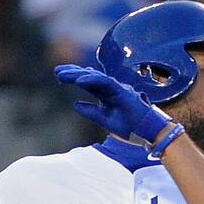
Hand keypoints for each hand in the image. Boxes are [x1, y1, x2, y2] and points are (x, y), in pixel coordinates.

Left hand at [54, 65, 172, 145]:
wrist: (146, 132)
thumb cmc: (129, 126)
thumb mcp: (104, 120)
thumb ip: (91, 111)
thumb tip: (75, 105)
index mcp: (106, 94)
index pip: (88, 82)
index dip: (74, 77)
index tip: (59, 76)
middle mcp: (111, 88)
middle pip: (89, 76)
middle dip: (73, 72)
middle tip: (56, 71)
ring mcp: (117, 88)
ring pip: (95, 77)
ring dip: (78, 74)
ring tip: (63, 75)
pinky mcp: (122, 91)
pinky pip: (104, 83)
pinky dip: (91, 80)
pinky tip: (78, 81)